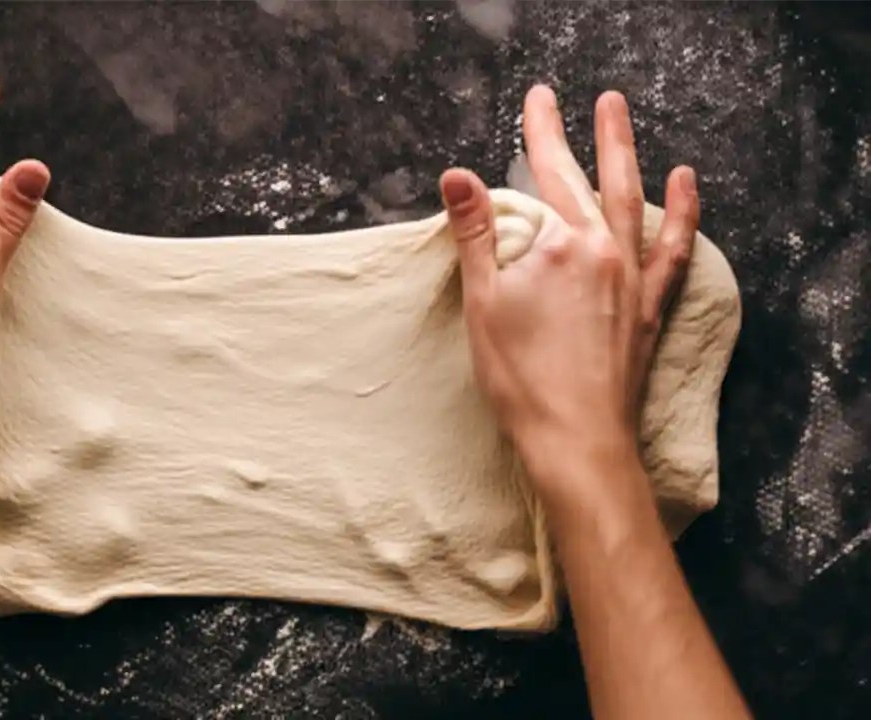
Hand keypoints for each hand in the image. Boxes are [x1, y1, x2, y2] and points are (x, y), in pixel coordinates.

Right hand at [440, 86, 698, 500]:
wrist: (578, 440)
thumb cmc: (522, 379)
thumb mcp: (483, 303)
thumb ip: (476, 234)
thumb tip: (459, 176)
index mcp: (560, 247)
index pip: (544, 176)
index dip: (539, 134)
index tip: (536, 100)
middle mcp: (603, 253)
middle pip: (594, 180)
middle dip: (590, 134)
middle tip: (591, 98)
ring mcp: (631, 280)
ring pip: (634, 203)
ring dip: (630, 157)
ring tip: (626, 121)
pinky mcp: (648, 309)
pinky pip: (673, 252)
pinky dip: (683, 216)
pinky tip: (688, 189)